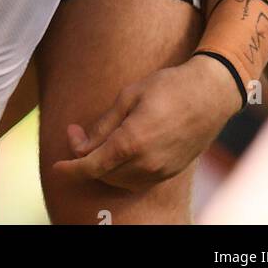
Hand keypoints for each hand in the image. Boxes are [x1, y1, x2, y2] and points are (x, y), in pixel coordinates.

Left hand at [53, 54, 241, 191]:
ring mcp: (160, 170)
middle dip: (85, 160)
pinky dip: (121, 171)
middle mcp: (146, 162)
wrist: (211, 95)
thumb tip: (81, 143)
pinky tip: (119, 152)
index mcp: (133, 141)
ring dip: (103, 168)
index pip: (93, 165)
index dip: (71, 168)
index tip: (57, 166)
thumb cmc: (169, 87)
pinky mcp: (170, 172)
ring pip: (120, 180)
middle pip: (104, 175)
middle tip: (77, 134)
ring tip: (97, 141)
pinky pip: (137, 180)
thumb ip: (104, 124)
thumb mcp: (130, 95)